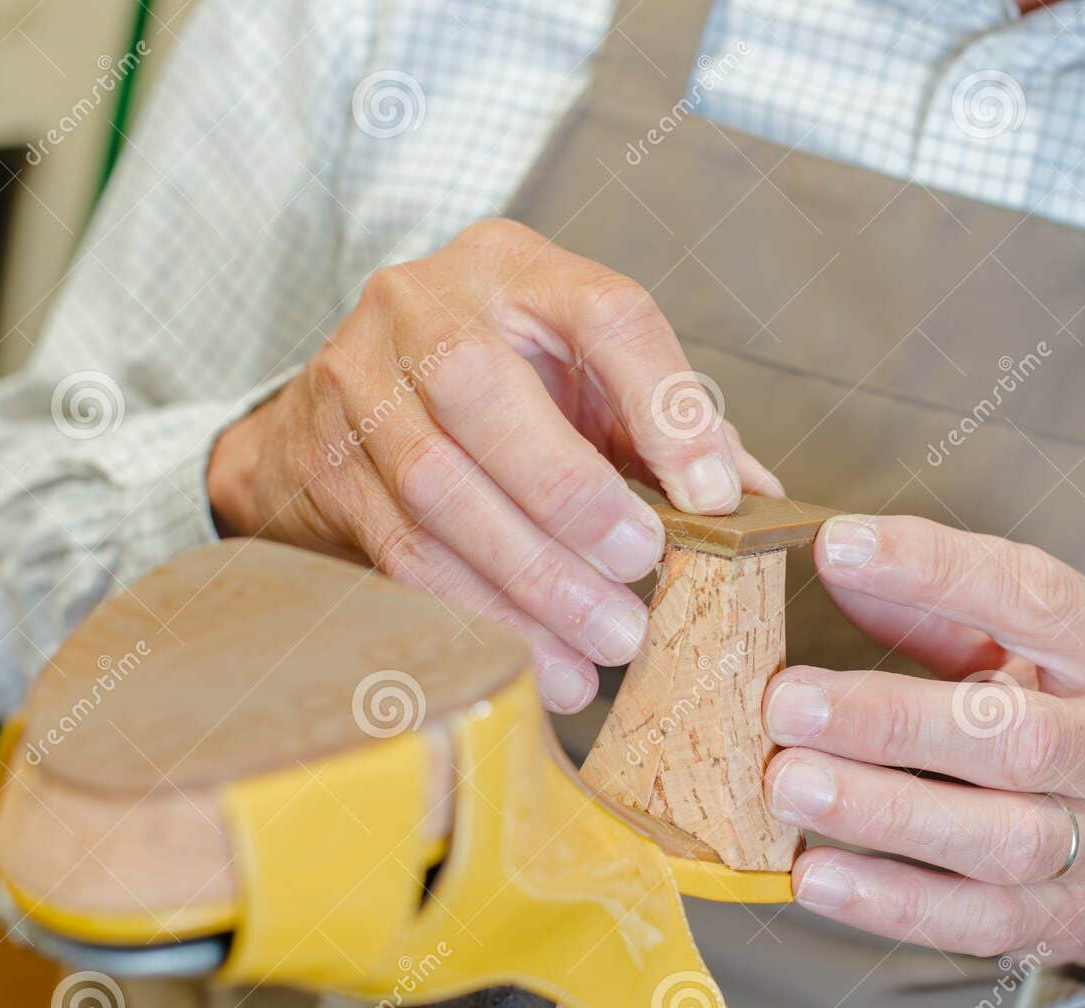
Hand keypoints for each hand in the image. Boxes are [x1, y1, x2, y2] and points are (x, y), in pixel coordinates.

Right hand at [208, 218, 780, 712]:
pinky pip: (400, 550)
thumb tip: (757, 502)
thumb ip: (661, 428)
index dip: (665, 404)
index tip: (713, 498)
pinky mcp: (327, 466)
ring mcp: (357, 383)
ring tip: (602, 643)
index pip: (603, 312)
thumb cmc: (494, 395)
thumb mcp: (580, 382)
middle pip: (484, 389)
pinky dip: (476, 614)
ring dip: (529, 577)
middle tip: (640, 574)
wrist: (339, 410)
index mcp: (514, 268)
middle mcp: (423, 306)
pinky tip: (539, 662)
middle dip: (572, 496)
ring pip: (436, 483)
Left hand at [763, 515, 1084, 971]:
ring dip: (879, 811)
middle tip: (785, 703)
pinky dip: (886, 902)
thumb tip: (836, 556)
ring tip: (786, 784)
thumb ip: (937, 605)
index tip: (835, 547)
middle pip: (1015, 736)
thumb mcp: (1027, 643)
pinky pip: (970, 922)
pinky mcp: (1058, 923)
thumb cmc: (1064, 714)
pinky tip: (813, 875)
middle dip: (890, 719)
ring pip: (995, 838)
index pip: (1033, 595)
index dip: (933, 568)